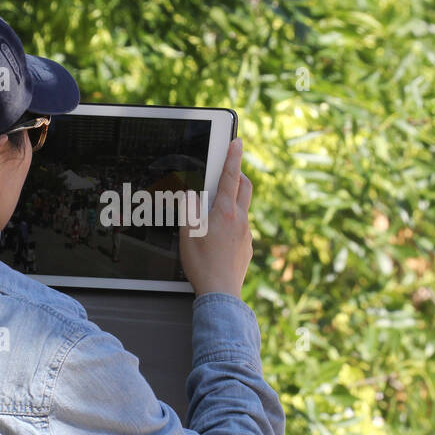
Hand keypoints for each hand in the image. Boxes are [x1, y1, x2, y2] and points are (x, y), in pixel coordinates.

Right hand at [179, 137, 253, 298]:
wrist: (221, 293)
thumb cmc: (203, 265)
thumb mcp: (187, 233)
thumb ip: (188, 209)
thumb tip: (190, 194)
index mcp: (225, 212)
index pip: (230, 176)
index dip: (233, 156)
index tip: (237, 141)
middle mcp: (240, 219)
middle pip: (245, 186)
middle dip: (239, 173)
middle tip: (230, 168)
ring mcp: (247, 233)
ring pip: (244, 206)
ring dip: (235, 198)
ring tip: (218, 204)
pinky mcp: (248, 246)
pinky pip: (243, 225)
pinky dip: (234, 220)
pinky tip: (221, 233)